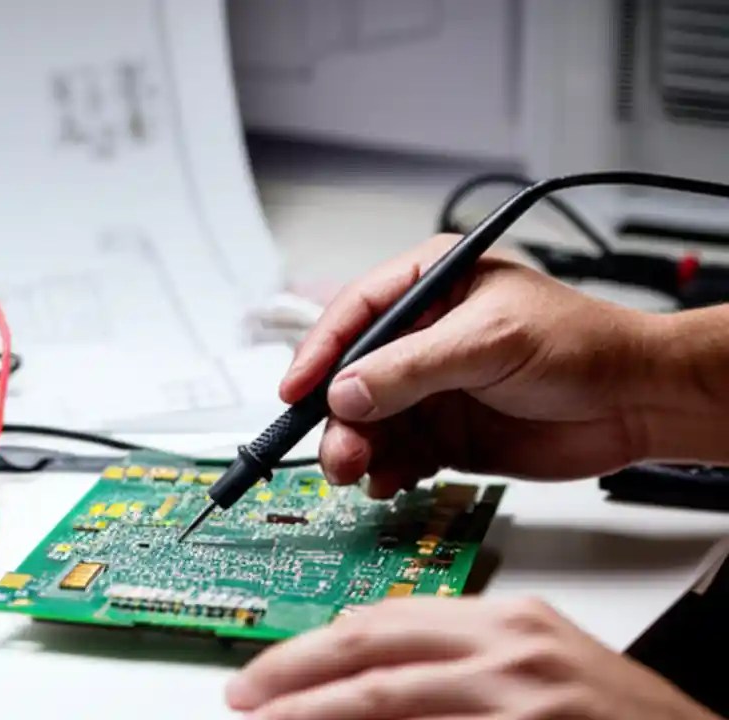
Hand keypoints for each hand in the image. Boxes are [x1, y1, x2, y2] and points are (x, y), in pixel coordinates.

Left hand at [226, 597, 718, 719]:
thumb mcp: (531, 667)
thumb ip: (452, 662)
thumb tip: (360, 673)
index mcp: (506, 618)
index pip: (384, 618)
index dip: (314, 644)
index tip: (271, 668)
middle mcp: (509, 646)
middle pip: (371, 647)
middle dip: (295, 672)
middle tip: (245, 693)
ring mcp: (520, 696)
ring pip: (387, 697)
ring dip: (315, 714)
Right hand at [281, 234, 662, 496]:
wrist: (637, 404)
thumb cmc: (581, 346)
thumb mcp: (488, 344)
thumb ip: (411, 369)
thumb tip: (345, 393)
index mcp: (431, 286)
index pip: (355, 313)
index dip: (319, 351)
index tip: (295, 389)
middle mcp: (422, 336)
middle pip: (351, 375)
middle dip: (337, 415)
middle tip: (338, 450)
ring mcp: (430, 387)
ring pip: (366, 419)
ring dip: (355, 448)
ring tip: (358, 472)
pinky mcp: (444, 432)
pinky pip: (395, 453)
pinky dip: (385, 471)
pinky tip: (389, 482)